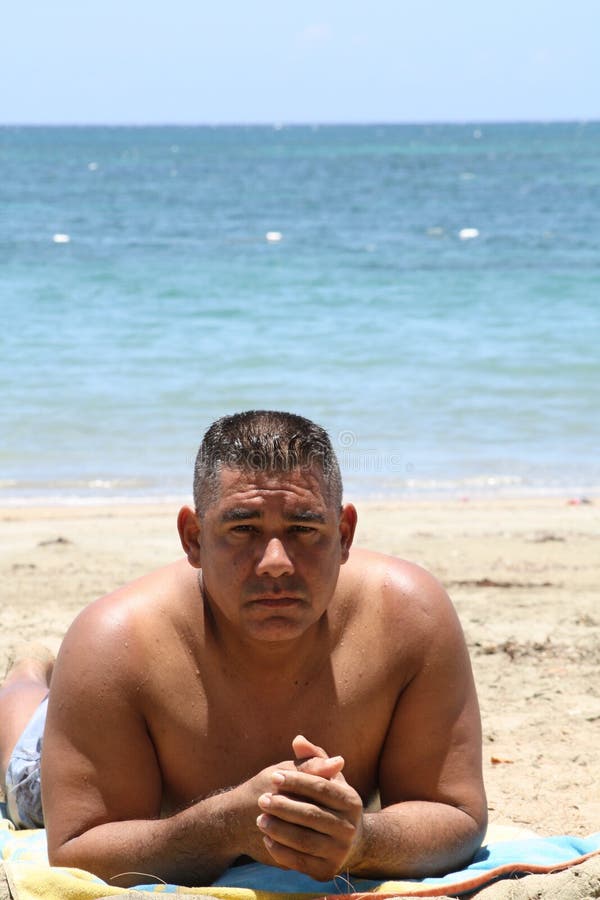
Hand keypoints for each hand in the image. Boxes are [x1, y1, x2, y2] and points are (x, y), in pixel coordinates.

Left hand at [234, 744, 343, 866]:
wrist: (348, 843)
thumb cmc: (332, 802)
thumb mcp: (328, 779)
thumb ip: (313, 758)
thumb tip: (298, 741)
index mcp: (351, 801)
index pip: (320, 787)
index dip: (296, 781)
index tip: (273, 777)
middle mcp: (350, 827)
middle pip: (311, 814)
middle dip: (283, 806)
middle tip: (261, 800)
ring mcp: (340, 851)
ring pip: (304, 840)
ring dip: (279, 829)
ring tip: (260, 819)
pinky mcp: (327, 871)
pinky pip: (300, 861)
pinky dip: (281, 851)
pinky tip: (267, 839)